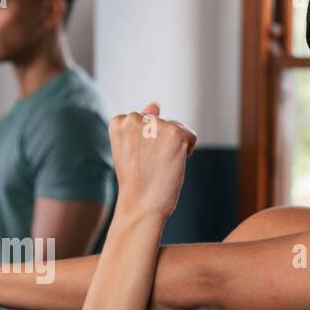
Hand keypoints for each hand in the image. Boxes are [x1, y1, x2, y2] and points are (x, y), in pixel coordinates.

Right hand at [107, 102, 196, 220]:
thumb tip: (155, 104)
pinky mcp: (175, 133)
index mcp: (119, 122)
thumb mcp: (132, 150)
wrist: (140, 206)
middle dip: (159, 142)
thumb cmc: (136, 182)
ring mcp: (155, 125)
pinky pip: (190, 135)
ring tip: (158, 166)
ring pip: (175, 128)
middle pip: (160, 123)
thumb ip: (143, 124)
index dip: (144, 143)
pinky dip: (187, 151)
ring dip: (173, 147)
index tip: (137, 161)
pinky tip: (172, 164)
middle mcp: (134, 118)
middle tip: (148, 166)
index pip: (143, 122)